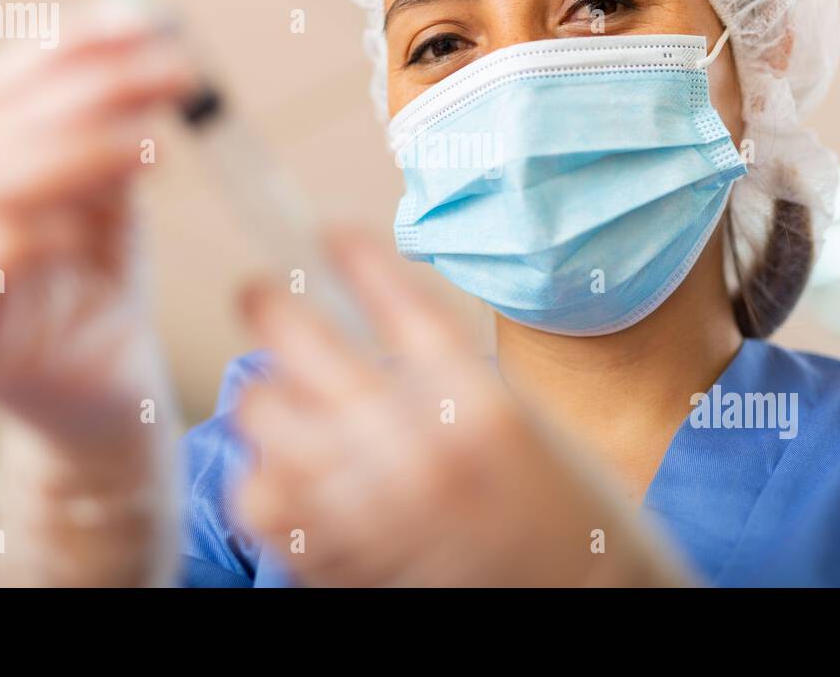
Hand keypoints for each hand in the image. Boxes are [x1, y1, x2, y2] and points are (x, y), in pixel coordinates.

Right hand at [0, 0, 197, 442]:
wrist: (102, 387)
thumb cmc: (102, 277)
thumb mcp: (117, 189)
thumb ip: (118, 122)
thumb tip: (152, 31)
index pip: (8, 76)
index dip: (73, 40)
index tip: (148, 17)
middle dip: (95, 88)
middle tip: (178, 75)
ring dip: (75, 153)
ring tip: (156, 146)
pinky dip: (33, 236)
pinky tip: (93, 229)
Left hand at [234, 230, 693, 586]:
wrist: (582, 604)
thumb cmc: (558, 510)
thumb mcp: (522, 420)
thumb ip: (445, 375)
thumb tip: (362, 322)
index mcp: (480, 404)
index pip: (396, 302)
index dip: (351, 256)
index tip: (329, 236)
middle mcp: (420, 449)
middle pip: (307, 342)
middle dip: (269, 304)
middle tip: (257, 293)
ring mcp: (373, 506)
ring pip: (265, 414)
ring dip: (266, 393)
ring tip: (276, 391)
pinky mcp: (342, 558)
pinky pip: (260, 497)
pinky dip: (260, 473)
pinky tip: (281, 464)